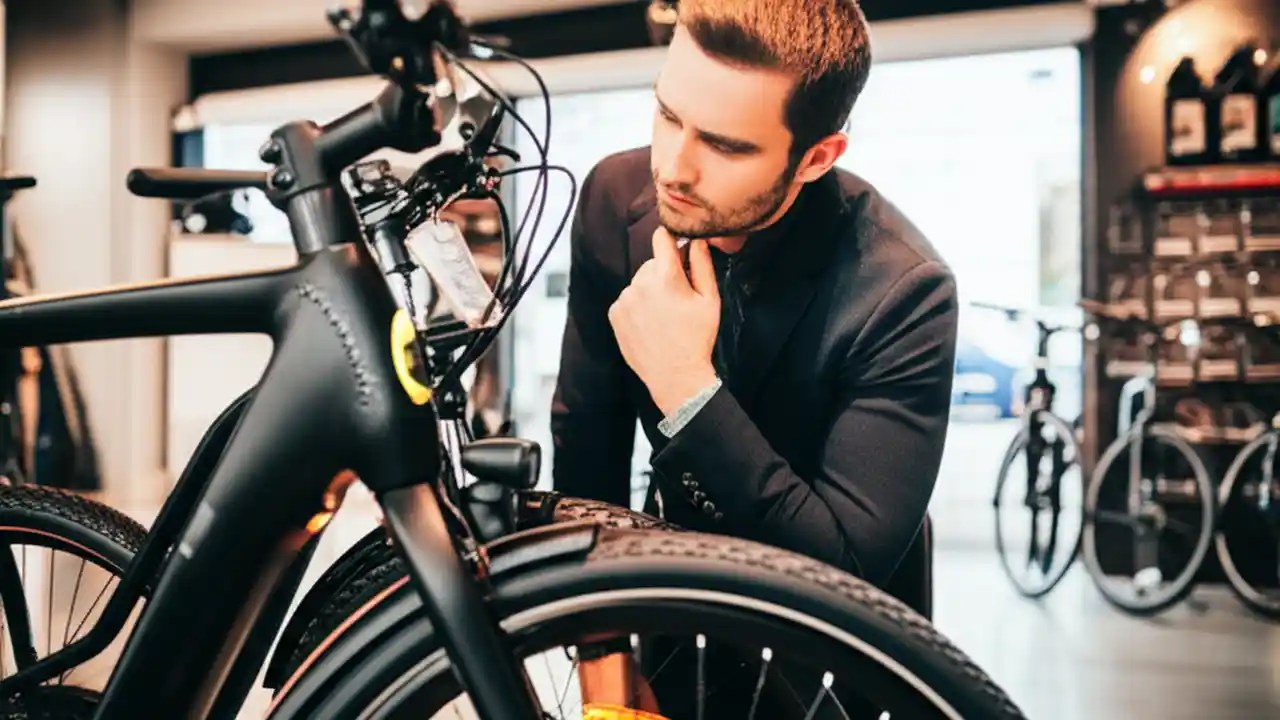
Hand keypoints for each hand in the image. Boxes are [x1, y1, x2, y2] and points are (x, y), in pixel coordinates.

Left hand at [609, 227, 719, 415]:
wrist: (675, 376)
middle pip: (652, 263)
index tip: (677, 247)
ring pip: (639, 282)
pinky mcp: (615, 314)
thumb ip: (703, 264)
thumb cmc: (697, 338)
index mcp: (666, 276)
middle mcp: (640, 283)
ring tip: (664, 316)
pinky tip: (650, 324)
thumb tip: (696, 240)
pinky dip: (637, 306)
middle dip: (664, 273)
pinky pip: (627, 299)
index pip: (661, 237)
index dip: (671, 239)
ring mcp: (624, 299)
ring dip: (650, 290)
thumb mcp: (710, 300)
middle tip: (678, 298)